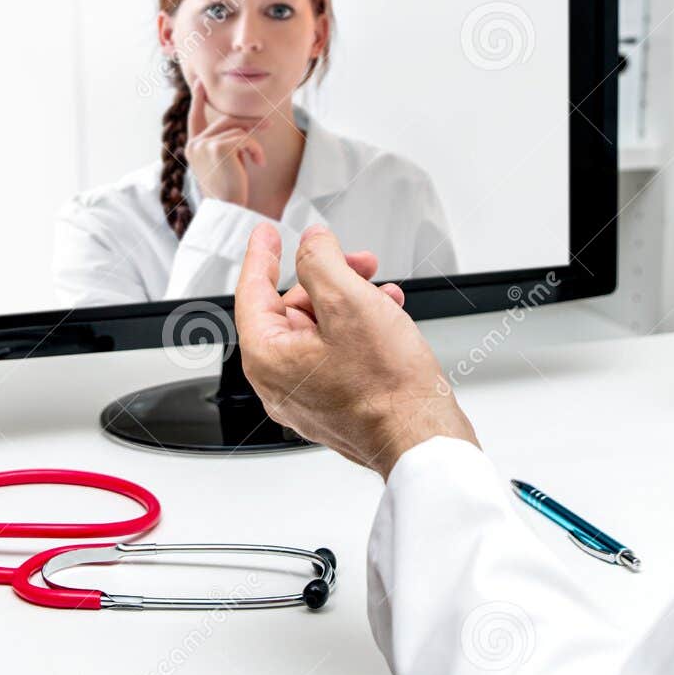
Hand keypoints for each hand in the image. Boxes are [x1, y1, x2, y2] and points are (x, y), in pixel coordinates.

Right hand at [184, 74, 266, 206]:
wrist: (229, 209)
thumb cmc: (231, 189)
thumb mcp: (225, 161)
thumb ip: (226, 142)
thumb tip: (246, 124)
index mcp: (193, 147)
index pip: (194, 118)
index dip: (198, 100)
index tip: (200, 83)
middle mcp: (194, 144)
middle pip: (226, 120)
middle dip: (249, 122)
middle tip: (269, 125)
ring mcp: (203, 145)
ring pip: (237, 127)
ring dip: (253, 141)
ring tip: (258, 159)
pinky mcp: (218, 147)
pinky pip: (244, 138)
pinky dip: (256, 150)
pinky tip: (258, 163)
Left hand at [235, 222, 477, 478]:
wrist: (421, 439)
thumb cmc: (388, 388)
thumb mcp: (350, 303)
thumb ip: (321, 261)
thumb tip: (312, 243)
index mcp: (268, 358)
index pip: (252, 292)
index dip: (261, 256)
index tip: (267, 235)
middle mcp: (279, 383)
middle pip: (291, 310)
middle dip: (327, 278)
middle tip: (357, 261)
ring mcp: (307, 398)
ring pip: (319, 331)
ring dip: (350, 302)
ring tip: (383, 292)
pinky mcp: (334, 405)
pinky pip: (335, 355)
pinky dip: (358, 330)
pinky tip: (388, 319)